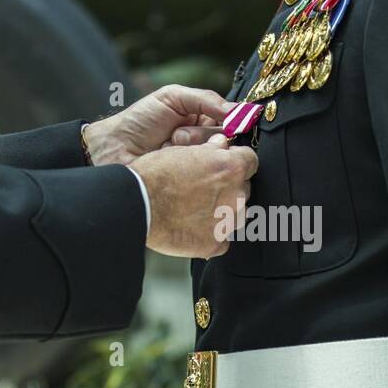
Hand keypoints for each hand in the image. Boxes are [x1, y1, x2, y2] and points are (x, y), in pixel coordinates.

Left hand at [83, 86, 232, 165]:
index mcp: (204, 119)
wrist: (113, 149)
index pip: (232, 121)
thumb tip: (241, 111)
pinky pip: (204, 175)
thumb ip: (206, 99)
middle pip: (226, 141)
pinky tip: (169, 160)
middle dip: (200, 136)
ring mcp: (198, 163)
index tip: (227, 124)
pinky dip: (187, 165)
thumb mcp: (172, 97)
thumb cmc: (139, 121)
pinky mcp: (191, 182)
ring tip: (168, 146)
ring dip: (190, 149)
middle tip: (176, 136)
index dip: (229, 122)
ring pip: (215, 158)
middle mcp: (205, 142)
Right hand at [131, 133, 257, 257]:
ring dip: (223, 212)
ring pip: (236, 215)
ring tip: (197, 209)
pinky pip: (222, 240)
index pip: (250, 161)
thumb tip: (222, 144)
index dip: (237, 163)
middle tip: (205, 189)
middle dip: (229, 188)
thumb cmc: (155, 176)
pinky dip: (212, 235)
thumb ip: (210, 148)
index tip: (228, 167)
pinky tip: (194, 228)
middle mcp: (235, 195)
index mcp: (230, 168)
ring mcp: (227, 222)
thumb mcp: (183, 150)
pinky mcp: (215, 244)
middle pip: (244, 189)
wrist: (137, 205)